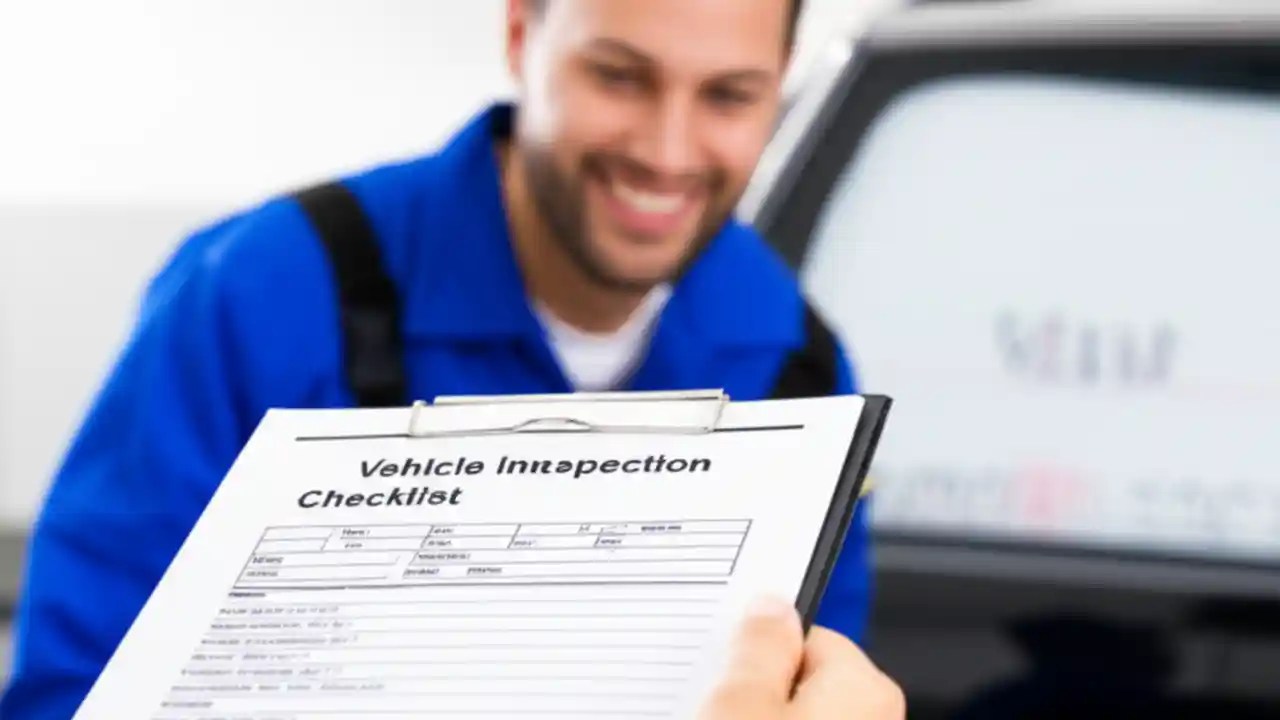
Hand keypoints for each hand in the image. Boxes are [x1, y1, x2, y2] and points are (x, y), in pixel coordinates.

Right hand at [697, 597, 905, 719]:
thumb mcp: (743, 704)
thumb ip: (760, 646)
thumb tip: (772, 607)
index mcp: (866, 686)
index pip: (804, 635)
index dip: (755, 650)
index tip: (722, 664)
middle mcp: (879, 717)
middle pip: (803, 681)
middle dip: (761, 690)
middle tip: (714, 706)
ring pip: (800, 714)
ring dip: (763, 715)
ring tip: (714, 718)